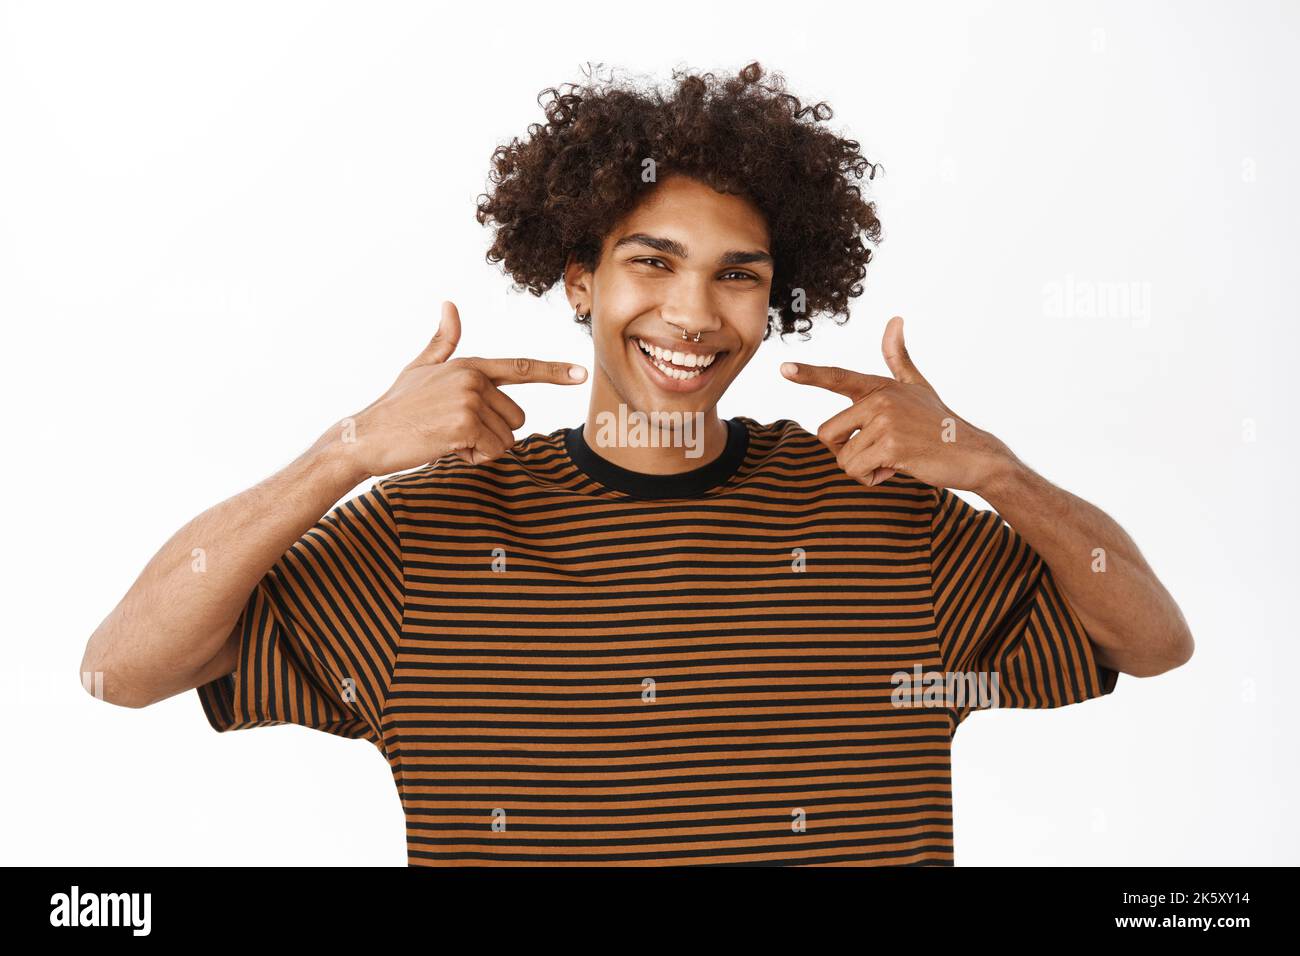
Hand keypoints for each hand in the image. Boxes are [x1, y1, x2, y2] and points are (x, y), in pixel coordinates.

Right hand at [323, 301, 587, 479]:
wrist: (366, 436)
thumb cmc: (396, 407)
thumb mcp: (420, 368)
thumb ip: (442, 342)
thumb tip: (450, 305)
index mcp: (468, 365)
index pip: (521, 368)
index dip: (554, 372)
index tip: (581, 373)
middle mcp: (473, 378)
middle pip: (516, 418)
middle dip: (491, 433)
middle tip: (453, 430)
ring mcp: (470, 400)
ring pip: (506, 438)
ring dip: (480, 447)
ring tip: (445, 437)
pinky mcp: (465, 425)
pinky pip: (491, 451)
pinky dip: (470, 457)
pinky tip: (442, 447)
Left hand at [780, 316, 1016, 492]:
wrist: (973, 454)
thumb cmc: (940, 423)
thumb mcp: (917, 386)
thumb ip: (899, 358)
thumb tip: (895, 319)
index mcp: (880, 387)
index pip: (838, 378)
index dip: (809, 374)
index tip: (783, 369)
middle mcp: (880, 399)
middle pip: (827, 434)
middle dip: (845, 452)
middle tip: (878, 452)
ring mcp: (885, 420)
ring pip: (842, 457)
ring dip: (862, 469)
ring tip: (894, 459)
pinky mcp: (890, 445)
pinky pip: (856, 470)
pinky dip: (873, 479)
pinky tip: (898, 469)